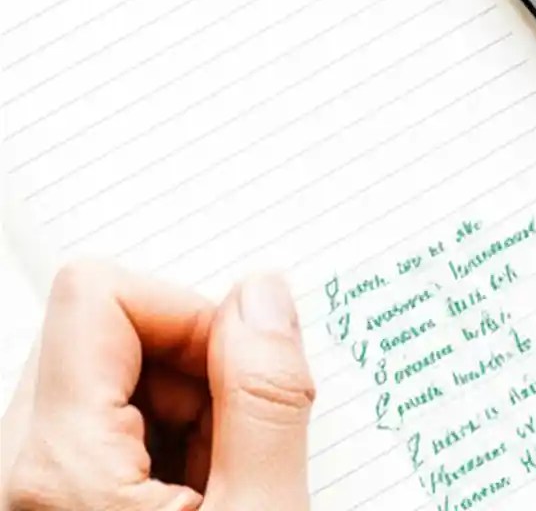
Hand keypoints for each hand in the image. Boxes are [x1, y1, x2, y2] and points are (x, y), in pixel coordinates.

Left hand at [0, 260, 315, 509]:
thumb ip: (263, 399)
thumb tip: (263, 299)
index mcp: (58, 463)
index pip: (96, 293)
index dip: (189, 316)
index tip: (239, 371)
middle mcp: (24, 466)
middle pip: (108, 333)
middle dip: (196, 371)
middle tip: (237, 447)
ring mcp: (35, 483)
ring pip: (113, 377)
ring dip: (187, 413)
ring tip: (218, 488)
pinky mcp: (54, 496)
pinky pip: (106, 425)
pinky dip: (168, 445)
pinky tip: (197, 498)